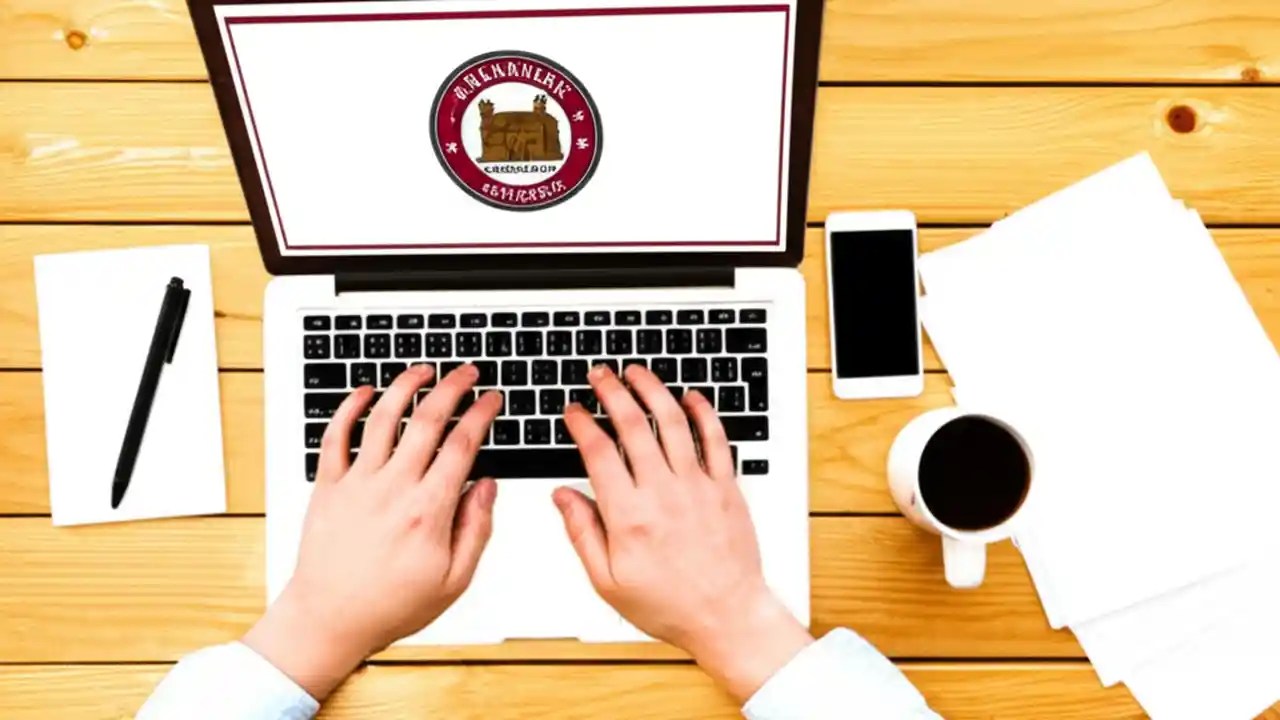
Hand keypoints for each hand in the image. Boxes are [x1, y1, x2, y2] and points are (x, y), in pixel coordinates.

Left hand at [243, 364, 501, 698]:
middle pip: (427, 420)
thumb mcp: (454, 580)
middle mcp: (393, 489)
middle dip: (452, 387)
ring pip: (382, 418)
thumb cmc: (390, 606)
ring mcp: (357, 484)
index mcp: (428, 511)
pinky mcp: (328, 487)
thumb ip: (476, 528)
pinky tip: (364, 392)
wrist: (329, 620)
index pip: (463, 445)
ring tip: (423, 370)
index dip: (482, 414)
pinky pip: (336, 436)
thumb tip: (487, 486)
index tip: (492, 399)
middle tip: (467, 372)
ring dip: (405, 386)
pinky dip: (349, 408)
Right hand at [554, 365, 812, 702]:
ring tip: (636, 373)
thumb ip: (582, 533)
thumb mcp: (608, 581)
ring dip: (652, 390)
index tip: (572, 410)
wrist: (726, 616)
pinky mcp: (726, 488)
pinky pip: (716, 439)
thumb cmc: (669, 604)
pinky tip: (690, 397)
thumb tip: (563, 496)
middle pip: (633, 425)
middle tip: (600, 375)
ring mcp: (698, 487)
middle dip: (612, 392)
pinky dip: (703, 412)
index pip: (598, 453)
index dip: (581, 424)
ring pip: (673, 422)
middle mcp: (663, 494)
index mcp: (629, 516)